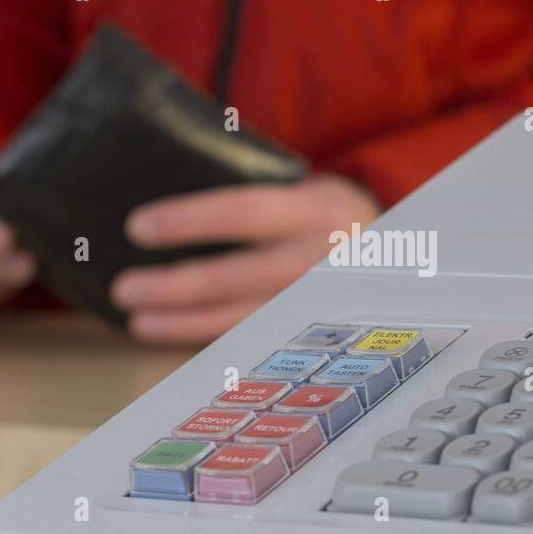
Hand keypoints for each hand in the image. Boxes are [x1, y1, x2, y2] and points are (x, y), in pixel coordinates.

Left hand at [112, 174, 379, 343]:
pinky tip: (175, 336)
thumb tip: (176, 211)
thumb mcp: (311, 193)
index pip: (243, 212)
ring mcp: (320, 304)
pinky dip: (209, 340)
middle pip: (235, 276)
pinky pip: (253, 340)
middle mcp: (322, 260)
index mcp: (317, 210)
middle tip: (124, 288)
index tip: (138, 227)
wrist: (407, 258)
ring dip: (183, 323)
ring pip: (241, 319)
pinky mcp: (315, 334)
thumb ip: (264, 199)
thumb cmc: (334, 218)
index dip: (188, 221)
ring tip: (137, 319)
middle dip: (174, 286)